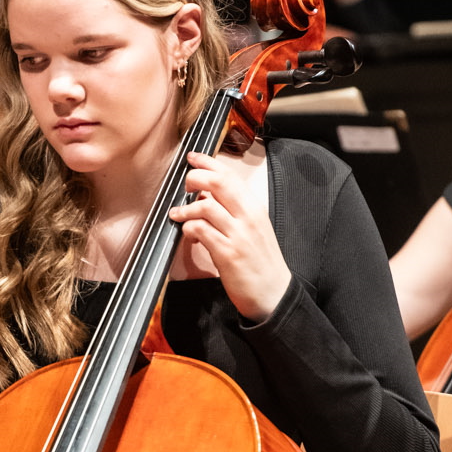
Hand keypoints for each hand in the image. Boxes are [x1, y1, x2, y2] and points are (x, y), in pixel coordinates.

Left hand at [170, 151, 292, 320]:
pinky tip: (189, 234)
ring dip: (186, 208)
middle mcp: (248, 217)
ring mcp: (238, 235)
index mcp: (255, 208)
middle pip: (218, 182)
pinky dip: (189, 228)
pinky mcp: (227, 254)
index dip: (208, 162)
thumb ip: (234, 210)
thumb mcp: (254, 228)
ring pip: (205, 205)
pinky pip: (201, 231)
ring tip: (179, 214)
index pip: (231, 175)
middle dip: (195, 177)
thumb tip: (207, 193)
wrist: (273, 294)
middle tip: (185, 186)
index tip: (193, 158)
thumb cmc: (261, 261)